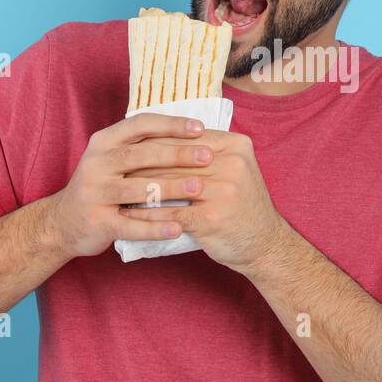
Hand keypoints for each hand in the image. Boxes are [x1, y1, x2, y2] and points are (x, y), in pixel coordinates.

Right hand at [46, 113, 213, 257]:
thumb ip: (141, 145)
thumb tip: (190, 133)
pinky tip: (177, 229)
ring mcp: (95, 193)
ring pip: (138, 189)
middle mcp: (96, 163)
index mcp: (103, 142)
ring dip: (171, 188)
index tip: (200, 128)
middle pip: (141, 155)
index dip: (171, 125)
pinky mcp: (97, 222)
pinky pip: (130, 225)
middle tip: (207, 156)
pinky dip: (155, 228)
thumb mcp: (112, 158)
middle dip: (177, 154)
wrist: (63, 222)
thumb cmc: (101, 185)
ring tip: (199, 188)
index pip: (140, 125)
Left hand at [117, 130, 291, 276]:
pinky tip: (128, 214)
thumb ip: (207, 153)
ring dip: (138, 188)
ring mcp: (224, 191)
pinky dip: (146, 213)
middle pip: (175, 159)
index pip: (186, 137)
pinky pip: (170, 212)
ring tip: (116, 188)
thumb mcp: (235, 170)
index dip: (155, 141)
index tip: (129, 145)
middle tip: (115, 166)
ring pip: (169, 183)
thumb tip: (164, 138)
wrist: (266, 244)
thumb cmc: (244, 207)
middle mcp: (232, 164)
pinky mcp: (212, 218)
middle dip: (142, 163)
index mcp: (236, 146)